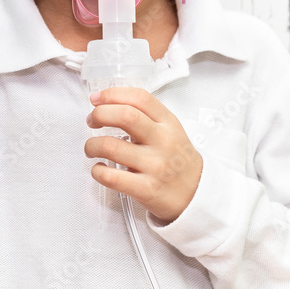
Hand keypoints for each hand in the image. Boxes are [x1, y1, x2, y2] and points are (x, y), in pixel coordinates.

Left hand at [84, 87, 202, 223]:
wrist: (198, 194)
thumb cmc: (177, 160)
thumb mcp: (171, 130)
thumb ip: (145, 115)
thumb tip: (107, 103)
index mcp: (168, 123)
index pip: (139, 98)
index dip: (112, 94)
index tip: (97, 99)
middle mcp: (163, 142)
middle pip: (125, 116)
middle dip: (99, 114)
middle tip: (92, 121)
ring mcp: (155, 166)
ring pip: (111, 146)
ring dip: (91, 145)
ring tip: (92, 148)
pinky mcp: (147, 189)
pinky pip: (111, 177)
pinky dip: (97, 171)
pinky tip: (100, 169)